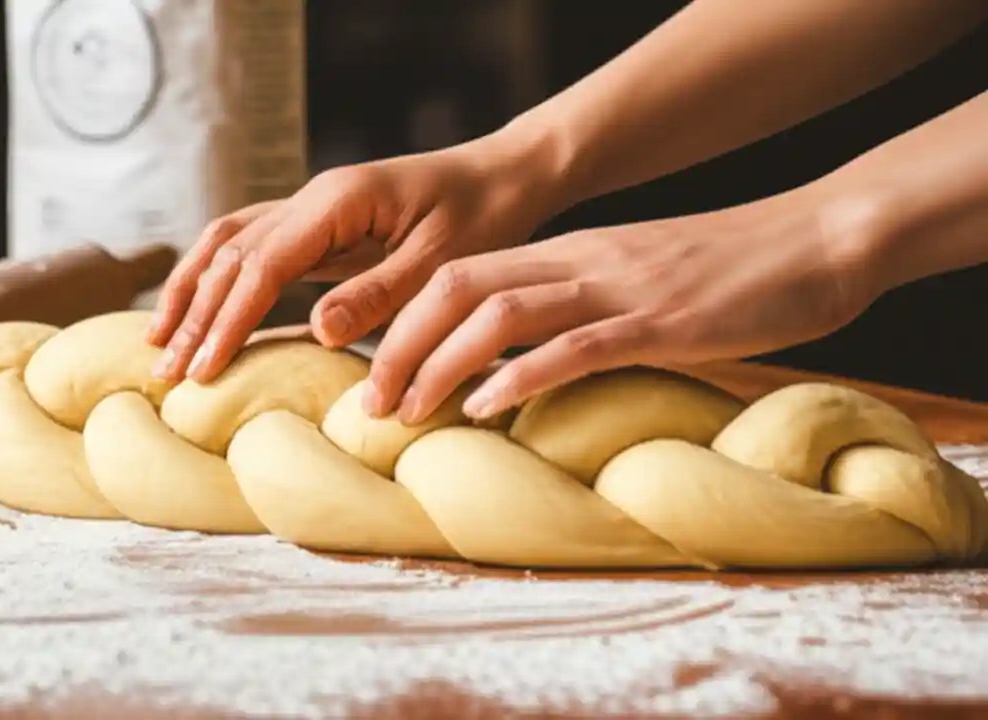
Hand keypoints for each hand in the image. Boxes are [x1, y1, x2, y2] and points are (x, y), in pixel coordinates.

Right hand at [145, 133, 559, 382]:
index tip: (203, 370)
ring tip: (158, 341)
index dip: (228, 320)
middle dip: (195, 314)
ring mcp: (310, 206)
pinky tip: (200, 306)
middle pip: (232, 255)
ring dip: (192, 291)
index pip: (262, 264)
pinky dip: (217, 275)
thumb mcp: (439, 264)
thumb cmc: (482, 217)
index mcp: (338, 201)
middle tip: (165, 372)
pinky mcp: (317, 223)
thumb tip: (314, 332)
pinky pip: (251, 244)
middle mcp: (313, 197)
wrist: (502, 176)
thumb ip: (379, 295)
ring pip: (229, 243)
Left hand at [367, 188, 882, 422]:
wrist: (815, 239)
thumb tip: (531, 365)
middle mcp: (579, 261)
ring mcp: (617, 287)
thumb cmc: (728, 273)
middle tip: (371, 405)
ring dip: (439, 363)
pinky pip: (573, 345)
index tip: (377, 376)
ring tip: (408, 413)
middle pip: (456, 288)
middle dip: (400, 345)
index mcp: (569, 254)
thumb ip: (582, 311)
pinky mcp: (660, 320)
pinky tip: (485, 407)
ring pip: (499, 313)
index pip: (459, 276)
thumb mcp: (636, 282)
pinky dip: (518, 375)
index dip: (404, 323)